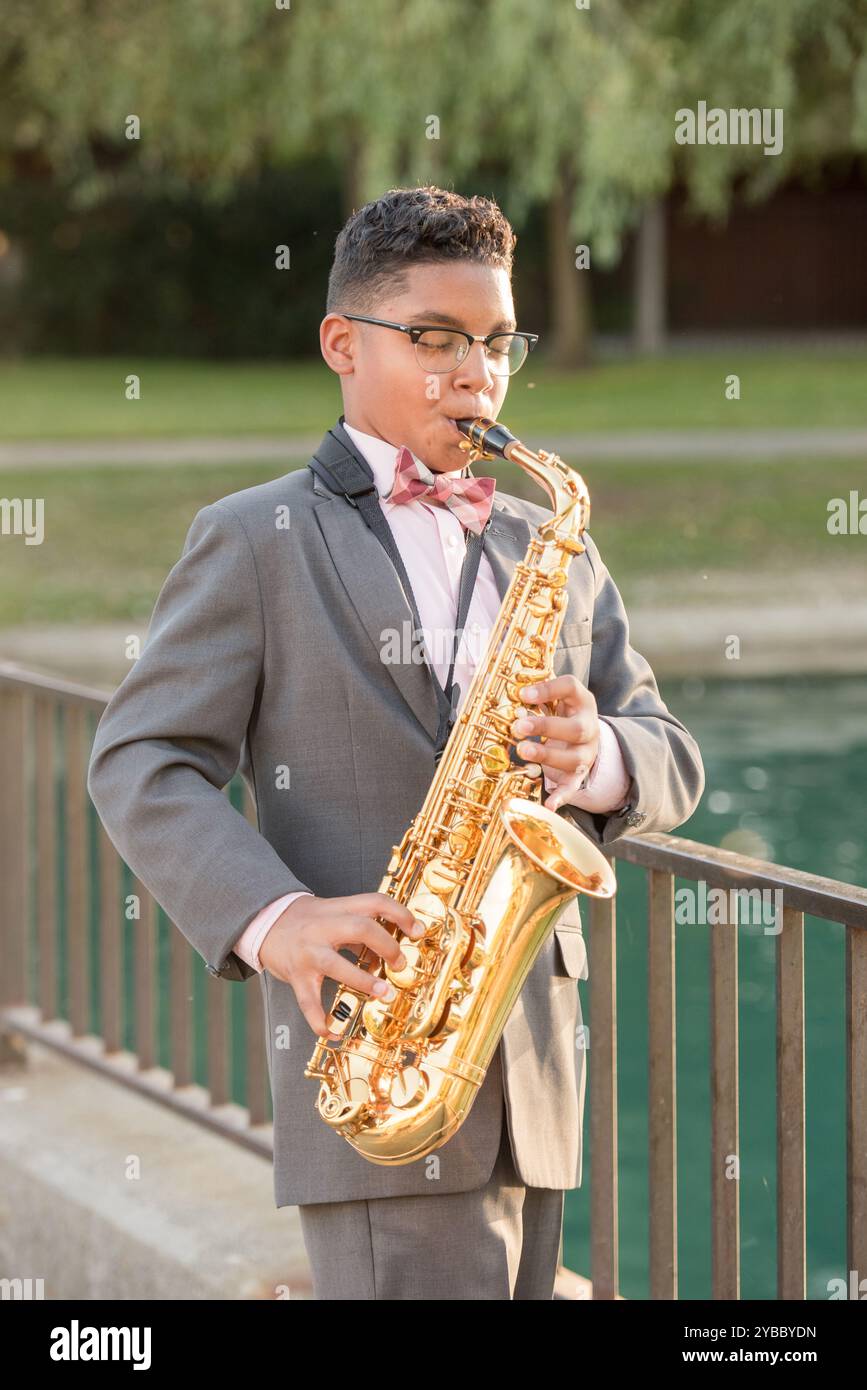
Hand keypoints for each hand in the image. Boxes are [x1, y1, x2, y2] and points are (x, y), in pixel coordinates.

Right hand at [258, 892, 425, 1039]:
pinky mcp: (296, 976)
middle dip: (387, 946)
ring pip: (337, 965)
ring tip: (384, 994)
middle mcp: (323, 928)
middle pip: (361, 928)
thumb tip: (389, 948)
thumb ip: (359, 925)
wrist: (264, 921)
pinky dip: (321, 1021)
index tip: (418, 931)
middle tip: (400, 964)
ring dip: (364, 981)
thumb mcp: (333, 913)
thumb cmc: (306, 920)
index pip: (375, 902)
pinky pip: (309, 1002)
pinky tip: (333, 1032)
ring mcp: (309, 952)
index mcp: (338, 909)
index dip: (401, 914)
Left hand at [511, 674, 599, 810]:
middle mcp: (589, 727)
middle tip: (518, 727)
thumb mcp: (553, 699)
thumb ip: (535, 695)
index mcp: (582, 702)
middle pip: (576, 729)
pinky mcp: (579, 775)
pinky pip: (572, 787)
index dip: (549, 690)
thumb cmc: (560, 713)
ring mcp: (586, 753)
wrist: (583, 739)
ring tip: (521, 751)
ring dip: (547, 756)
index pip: (571, 688)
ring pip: (573, 759)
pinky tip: (548, 804)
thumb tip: (509, 692)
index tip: (523, 694)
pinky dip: (561, 797)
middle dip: (546, 727)